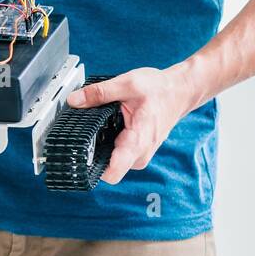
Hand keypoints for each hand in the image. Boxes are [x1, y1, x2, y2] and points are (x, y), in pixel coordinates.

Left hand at [65, 66, 196, 184]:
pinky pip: (116, 156)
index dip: (92, 168)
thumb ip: (99, 93)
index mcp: (138, 141)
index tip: (78, 156)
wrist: (180, 91)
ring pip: (110, 162)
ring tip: (97, 127)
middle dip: (92, 153)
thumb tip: (73, 100)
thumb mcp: (127, 83)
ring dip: (100, 148)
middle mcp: (139, 154)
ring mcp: (139, 155)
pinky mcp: (136, 152)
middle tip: (84, 132)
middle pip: (106, 168)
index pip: (113, 172)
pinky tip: (106, 129)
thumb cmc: (160, 89)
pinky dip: (108, 144)